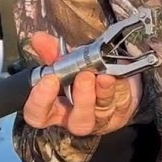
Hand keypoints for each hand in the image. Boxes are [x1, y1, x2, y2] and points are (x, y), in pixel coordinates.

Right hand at [21, 31, 140, 135]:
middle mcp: (77, 119)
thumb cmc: (82, 72)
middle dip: (82, 99)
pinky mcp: (122, 112)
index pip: (39, 115)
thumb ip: (52, 52)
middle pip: (78, 123)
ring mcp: (102, 118)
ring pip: (102, 112)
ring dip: (102, 91)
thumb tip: (38, 38)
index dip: (41, 101)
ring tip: (103, 75)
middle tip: (84, 76)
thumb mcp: (66, 61)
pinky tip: (116, 75)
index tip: (49, 79)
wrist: (113, 76)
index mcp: (55, 110)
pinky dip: (119, 85)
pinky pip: (122, 100)